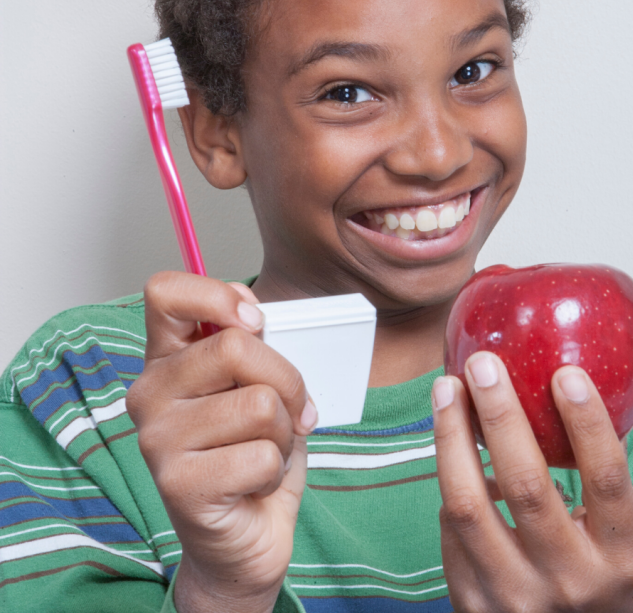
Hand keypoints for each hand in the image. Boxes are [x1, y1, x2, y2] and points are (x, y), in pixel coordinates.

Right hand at [126, 272, 317, 612]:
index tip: (255, 321)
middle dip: (287, 379)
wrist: (245, 533)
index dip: (217, 295)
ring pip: (260, 403)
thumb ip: (254, 344)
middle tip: (288, 409)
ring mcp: (158, 440)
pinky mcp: (179, 485)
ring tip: (264, 449)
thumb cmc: (253, 449)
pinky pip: (261, 455)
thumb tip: (255, 314)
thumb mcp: (259, 383)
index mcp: (168, 358)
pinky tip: (253, 482)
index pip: (165, 291)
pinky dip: (275, 469)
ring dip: (284, 431)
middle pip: (236, 346)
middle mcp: (151, 393)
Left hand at [432, 352, 632, 611]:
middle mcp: (571, 580)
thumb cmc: (595, 582)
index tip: (565, 372)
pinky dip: (450, 482)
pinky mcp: (474, 605)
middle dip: (499, 413)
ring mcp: (517, 597)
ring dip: (451, 437)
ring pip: (469, 504)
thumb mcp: (617, 541)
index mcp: (620, 556)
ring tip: (447, 390)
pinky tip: (451, 450)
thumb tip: (572, 387)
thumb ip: (599, 481)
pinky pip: (450, 530)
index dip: (587, 422)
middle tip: (482, 364)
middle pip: (526, 483)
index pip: (608, 479)